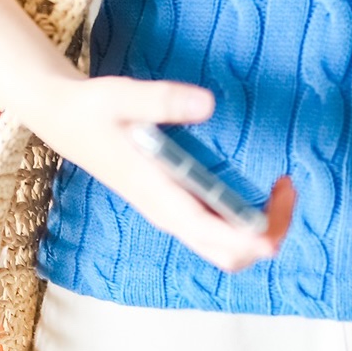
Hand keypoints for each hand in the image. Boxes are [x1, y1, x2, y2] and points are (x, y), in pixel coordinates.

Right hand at [28, 74, 294, 274]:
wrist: (65, 119)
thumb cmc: (94, 110)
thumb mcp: (121, 96)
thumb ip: (162, 100)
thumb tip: (208, 104)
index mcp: (157, 196)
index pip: (210, 234)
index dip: (250, 236)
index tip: (278, 213)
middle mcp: (168, 214)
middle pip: (228, 255)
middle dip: (267, 233)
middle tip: (286, 187)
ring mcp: (173, 213)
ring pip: (226, 248)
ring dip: (262, 227)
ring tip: (282, 185)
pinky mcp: (176, 204)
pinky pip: (220, 230)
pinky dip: (248, 219)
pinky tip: (260, 185)